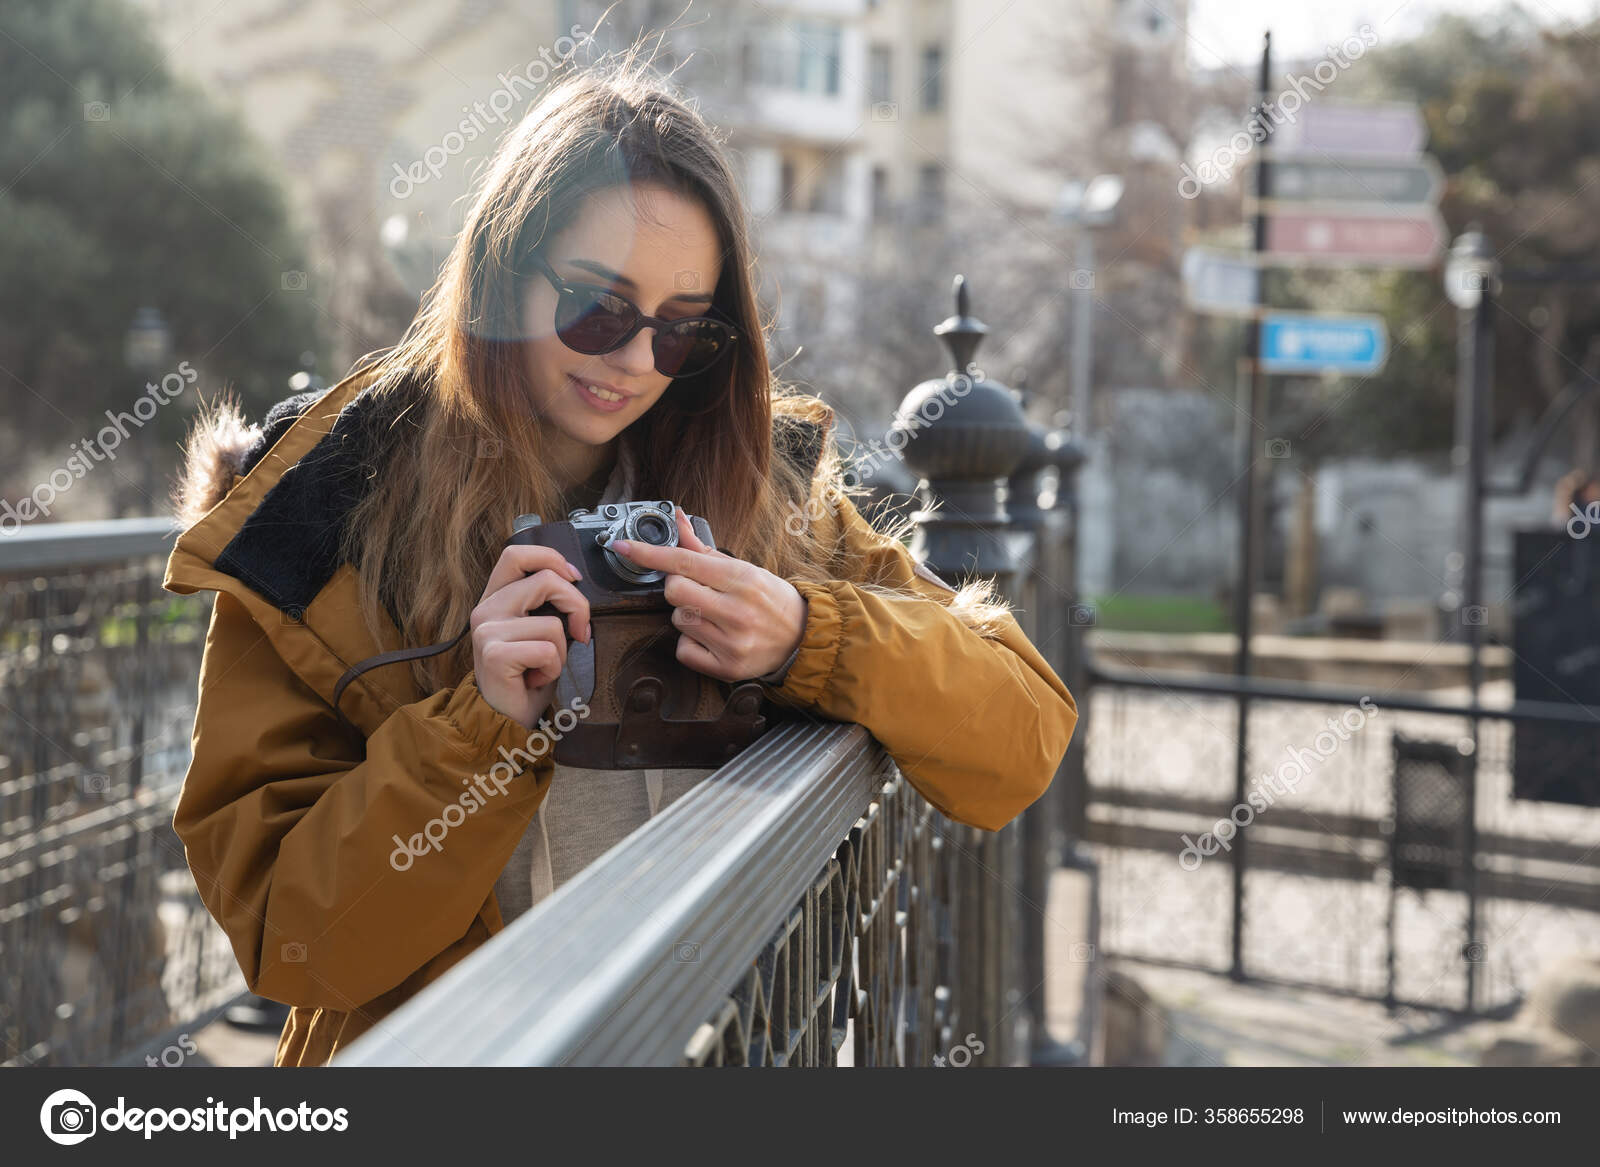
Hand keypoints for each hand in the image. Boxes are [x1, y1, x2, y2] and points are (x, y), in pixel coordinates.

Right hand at [469, 544, 590, 727]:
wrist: (504, 718)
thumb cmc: (526, 675)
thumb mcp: (535, 631)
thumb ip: (544, 604)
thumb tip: (574, 583)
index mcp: (495, 598)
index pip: (517, 554)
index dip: (551, 558)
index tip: (573, 579)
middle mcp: (485, 609)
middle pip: (546, 580)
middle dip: (577, 606)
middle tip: (580, 632)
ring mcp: (487, 631)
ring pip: (552, 623)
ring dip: (562, 650)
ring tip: (545, 665)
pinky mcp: (495, 654)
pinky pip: (548, 650)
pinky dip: (553, 668)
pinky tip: (537, 678)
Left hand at [613, 507, 806, 681]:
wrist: (802, 637)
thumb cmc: (770, 599)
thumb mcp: (743, 568)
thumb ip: (702, 549)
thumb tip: (677, 518)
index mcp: (741, 579)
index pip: (683, 562)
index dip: (648, 554)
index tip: (622, 546)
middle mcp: (736, 611)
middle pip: (673, 591)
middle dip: (677, 588)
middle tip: (699, 592)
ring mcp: (731, 642)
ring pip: (677, 621)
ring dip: (687, 616)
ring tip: (713, 617)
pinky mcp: (727, 668)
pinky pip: (684, 650)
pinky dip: (691, 643)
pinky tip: (713, 638)